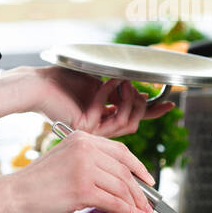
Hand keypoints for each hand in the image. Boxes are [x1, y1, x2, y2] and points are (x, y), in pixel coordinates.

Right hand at [0, 129, 155, 212]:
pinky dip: (127, 212)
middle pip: (124, 171)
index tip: (148, 180)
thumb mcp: (66, 162)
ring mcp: (84, 168)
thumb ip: (92, 165)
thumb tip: (122, 185)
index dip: (138, 167)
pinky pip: (114, 202)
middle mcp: (85, 148)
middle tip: (147, 206)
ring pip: (122, 187)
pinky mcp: (82, 189)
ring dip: (135, 204)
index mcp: (82, 137)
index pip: (121, 151)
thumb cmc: (36, 184)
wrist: (12, 196)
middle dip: (139, 192)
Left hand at [35, 66, 175, 137]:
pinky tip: (107, 82)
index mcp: (104, 117)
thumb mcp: (101, 84)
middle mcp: (99, 129)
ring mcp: (92, 132)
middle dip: (139, 102)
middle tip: (133, 86)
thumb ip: (120, 91)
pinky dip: (112, 94)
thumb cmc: (66, 80)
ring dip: (128, 99)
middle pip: (134, 122)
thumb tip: (142, 94)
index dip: (153, 112)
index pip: (134, 117)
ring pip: (126, 123)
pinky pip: (111, 115)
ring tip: (122, 82)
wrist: (41, 84)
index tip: (169, 103)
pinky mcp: (86, 129)